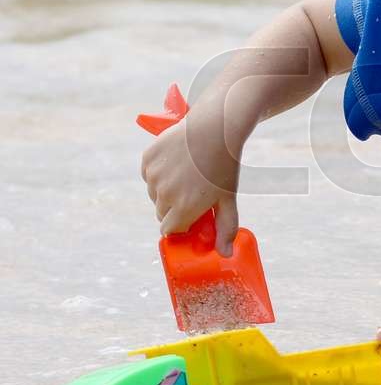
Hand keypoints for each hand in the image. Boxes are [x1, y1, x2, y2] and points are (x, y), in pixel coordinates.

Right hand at [139, 95, 244, 252]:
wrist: (215, 129)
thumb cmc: (224, 166)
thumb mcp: (228, 199)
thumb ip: (226, 228)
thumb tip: (225, 255)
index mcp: (183, 209)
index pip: (170, 229)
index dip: (181, 223)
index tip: (191, 215)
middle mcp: (164, 195)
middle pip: (162, 212)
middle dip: (174, 207)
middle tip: (194, 191)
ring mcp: (153, 176)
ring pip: (154, 193)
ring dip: (166, 189)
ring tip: (188, 173)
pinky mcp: (147, 159)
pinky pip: (149, 175)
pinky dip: (159, 172)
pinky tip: (177, 161)